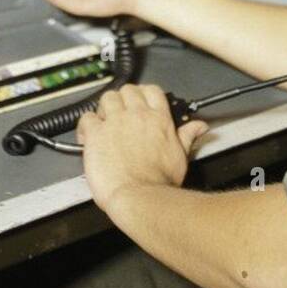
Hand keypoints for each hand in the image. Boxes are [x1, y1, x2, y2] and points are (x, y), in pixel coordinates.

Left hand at [76, 83, 207, 211]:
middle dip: (123, 100)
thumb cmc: (159, 183)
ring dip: (105, 108)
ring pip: (107, 98)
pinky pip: (86, 117)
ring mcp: (115, 122)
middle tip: (121, 115)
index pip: (151, 90)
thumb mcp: (180, 157)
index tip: (139, 103)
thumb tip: (200, 126)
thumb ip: (187, 136)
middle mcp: (136, 115)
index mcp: (158, 119)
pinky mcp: (96, 134)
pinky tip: (88, 137)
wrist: (139, 197)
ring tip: (104, 123)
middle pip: (127, 90)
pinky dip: (86, 125)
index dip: (143, 93)